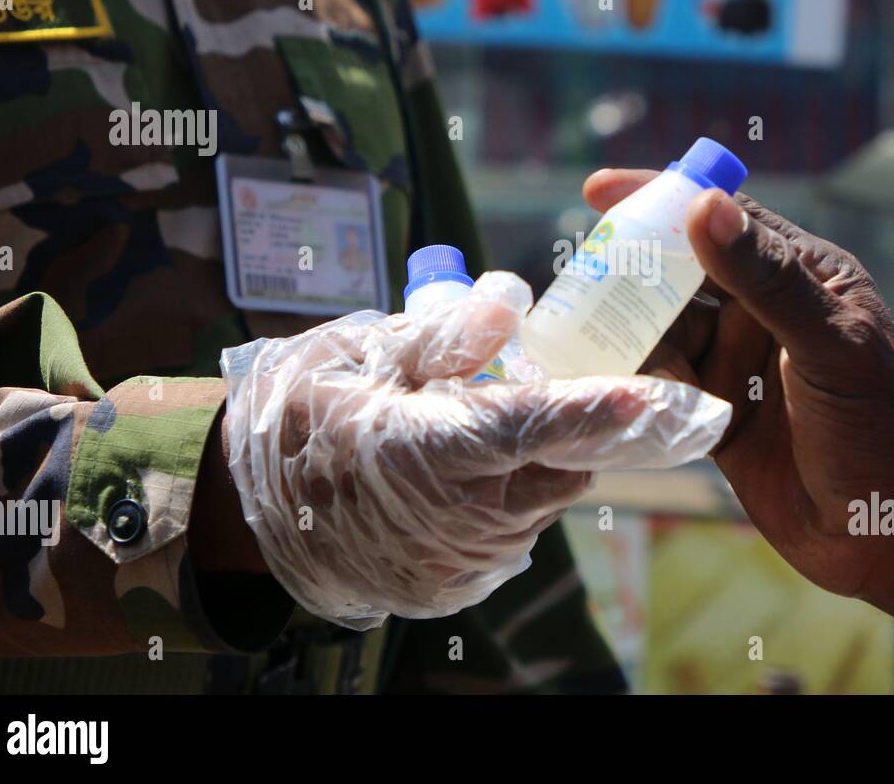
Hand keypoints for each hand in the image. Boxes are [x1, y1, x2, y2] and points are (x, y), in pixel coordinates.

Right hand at [220, 272, 730, 626]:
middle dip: (568, 423)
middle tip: (534, 381)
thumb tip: (510, 305)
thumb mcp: (349, 354)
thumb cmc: (293, 418)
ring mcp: (456, 565)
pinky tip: (462, 475)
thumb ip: (436, 335)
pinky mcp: (458, 588)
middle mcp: (448, 521)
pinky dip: (509, 498)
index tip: (650, 392)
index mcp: (416, 451)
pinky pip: (515, 532)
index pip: (523, 428)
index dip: (590, 410)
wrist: (242, 515)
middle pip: (554, 466)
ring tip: (475, 428)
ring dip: (535, 461)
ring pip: (542, 500)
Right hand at [585, 170, 893, 599]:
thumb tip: (704, 206)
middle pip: (681, 274)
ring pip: (664, 331)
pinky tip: (601, 386)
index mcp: (805, 275)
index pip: (726, 220)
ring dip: (626, 332)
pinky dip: (634, 384)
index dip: (662, 200)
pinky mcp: (718, 416)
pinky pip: (662, 387)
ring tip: (578, 337)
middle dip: (628, 272)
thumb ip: (768, 280)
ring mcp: (741, 366)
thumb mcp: (830, 347)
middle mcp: (767, 313)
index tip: (598, 192)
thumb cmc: (885, 431)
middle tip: (573, 279)